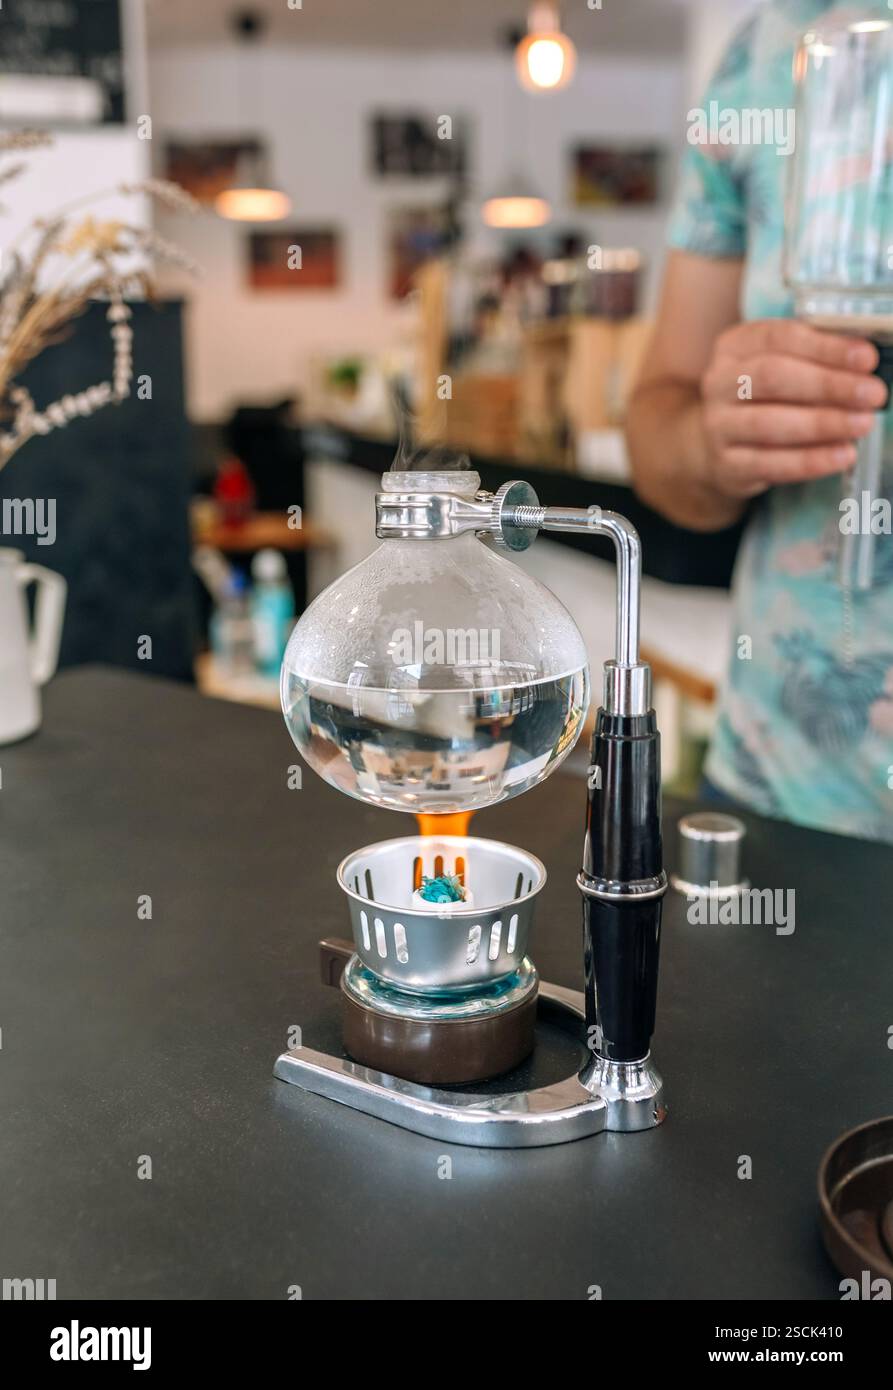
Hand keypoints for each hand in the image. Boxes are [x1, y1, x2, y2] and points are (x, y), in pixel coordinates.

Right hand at [699, 319, 887, 499]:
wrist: (717, 445)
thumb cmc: (763, 398)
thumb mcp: (781, 365)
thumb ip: (815, 358)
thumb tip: (864, 363)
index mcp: (734, 346)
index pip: (780, 338)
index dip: (826, 348)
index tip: (867, 359)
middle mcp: (719, 383)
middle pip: (773, 378)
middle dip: (829, 385)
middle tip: (873, 394)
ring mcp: (717, 426)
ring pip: (770, 423)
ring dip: (823, 424)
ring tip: (863, 424)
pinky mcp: (726, 465)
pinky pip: (770, 464)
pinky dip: (811, 461)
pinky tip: (842, 455)